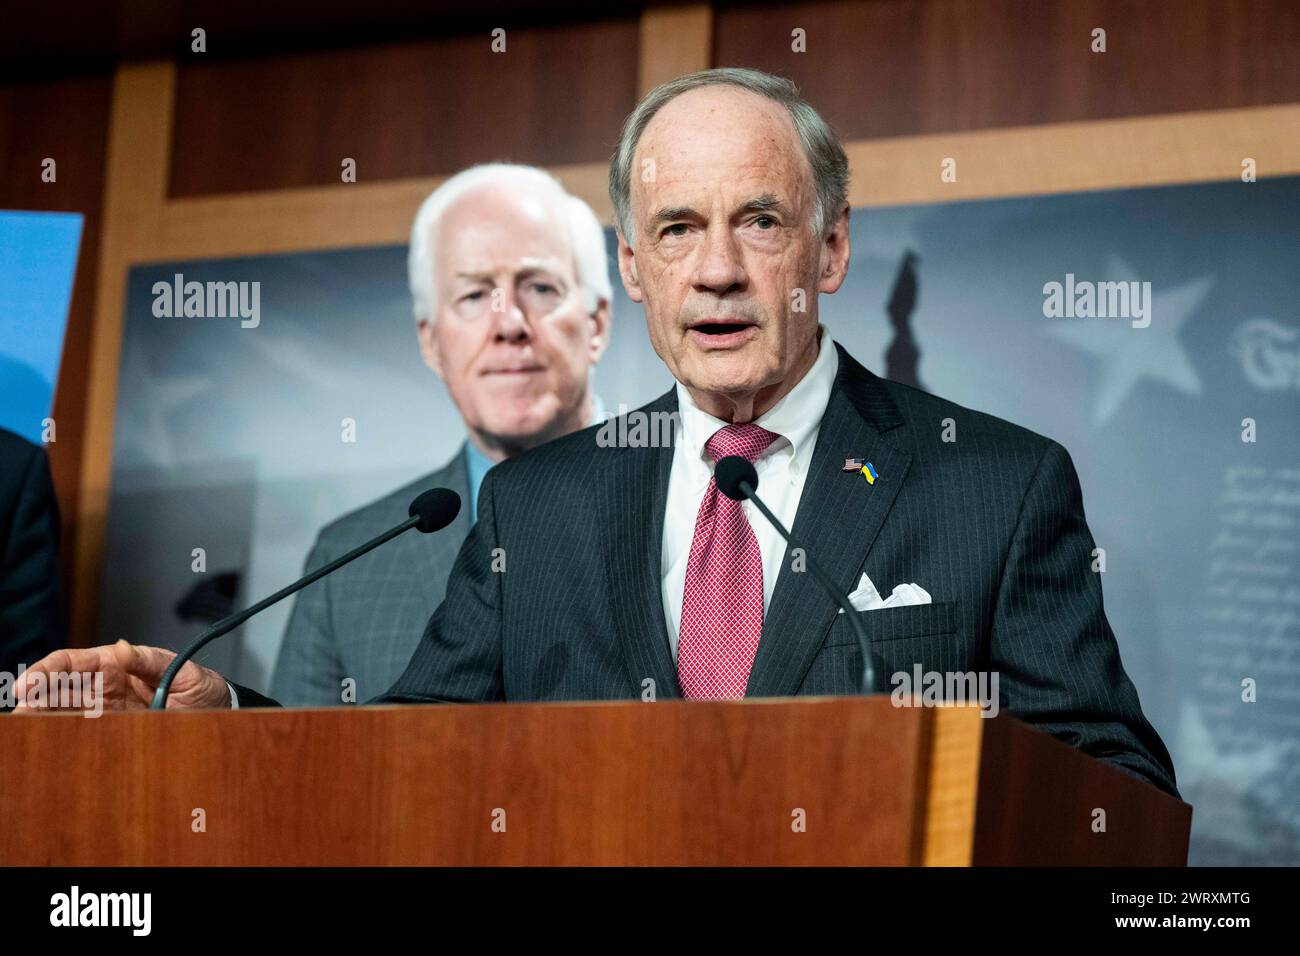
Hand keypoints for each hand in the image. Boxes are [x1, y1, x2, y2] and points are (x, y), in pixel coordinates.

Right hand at [12, 640, 231, 712]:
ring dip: (44, 715)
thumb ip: (149, 660)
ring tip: (26, 722)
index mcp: (118, 663)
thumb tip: (122, 648)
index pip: (73, 663)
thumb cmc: (200, 685)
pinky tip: (48, 736)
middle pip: (61, 687)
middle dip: (37, 695)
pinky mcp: (115, 729)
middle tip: (21, 708)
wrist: (219, 712)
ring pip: (66, 710)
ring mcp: (108, 708)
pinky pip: (85, 730)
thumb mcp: (180, 667)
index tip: (26, 684)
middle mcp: (107, 685)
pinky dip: (65, 732)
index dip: (46, 671)